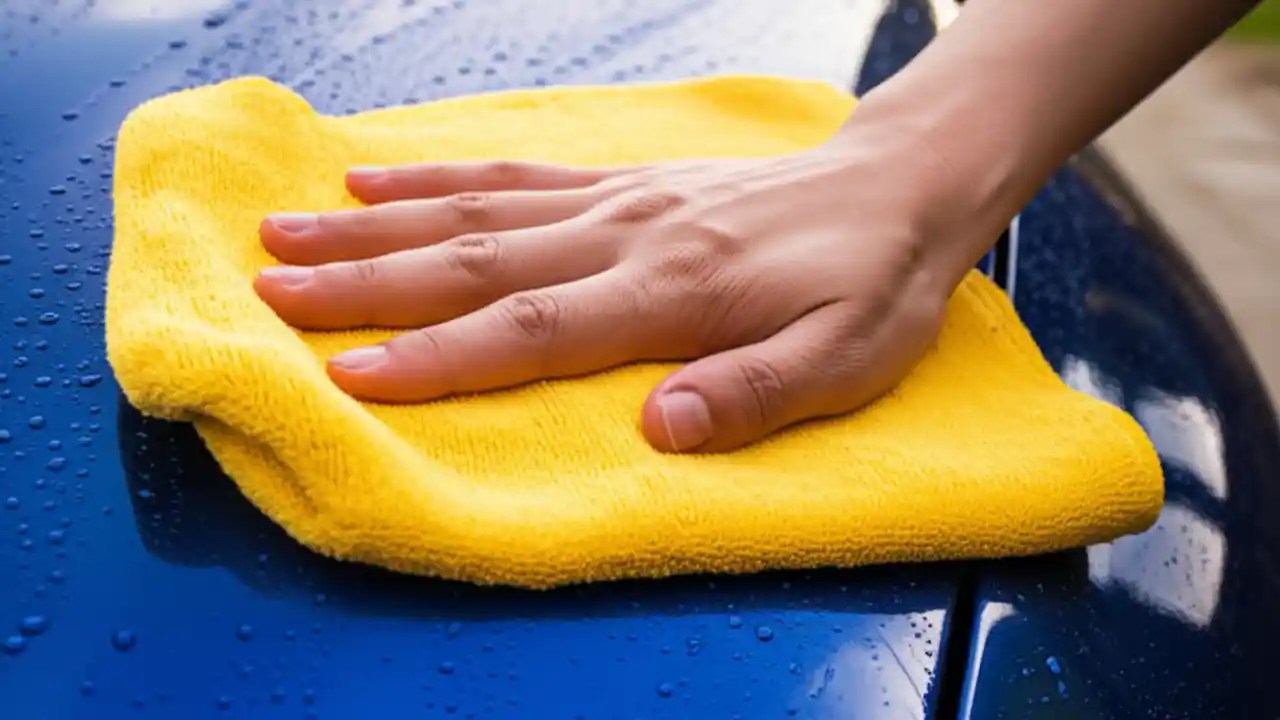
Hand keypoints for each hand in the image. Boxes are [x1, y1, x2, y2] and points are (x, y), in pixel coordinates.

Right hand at [254, 133, 982, 452]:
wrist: (895, 186)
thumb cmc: (873, 283)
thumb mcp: (847, 357)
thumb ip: (754, 394)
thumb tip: (661, 429)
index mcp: (671, 292)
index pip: (531, 329)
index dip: (437, 356)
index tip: (348, 374)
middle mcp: (623, 236)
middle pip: (474, 262)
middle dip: (365, 284)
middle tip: (268, 294)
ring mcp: (613, 201)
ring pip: (474, 212)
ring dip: (374, 228)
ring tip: (284, 233)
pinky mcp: (616, 183)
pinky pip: (512, 174)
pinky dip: (436, 177)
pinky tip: (374, 182)